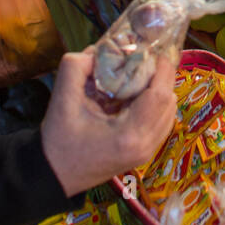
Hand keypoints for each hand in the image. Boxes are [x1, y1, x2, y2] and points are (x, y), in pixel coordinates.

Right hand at [40, 48, 176, 197]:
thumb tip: (97, 50)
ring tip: (138, 79)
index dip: (161, 69)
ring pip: (169, 112)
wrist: (55, 175)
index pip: (160, 95)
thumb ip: (76, 67)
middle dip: (160, 77)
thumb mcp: (62, 99)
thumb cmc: (59, 140)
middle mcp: (145, 145)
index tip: (151, 51)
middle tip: (142, 62)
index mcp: (129, 134)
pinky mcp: (145, 154)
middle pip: (169, 102)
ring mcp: (148, 152)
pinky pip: (162, 122)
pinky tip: (135, 98)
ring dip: (159, 90)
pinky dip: (155, 105)